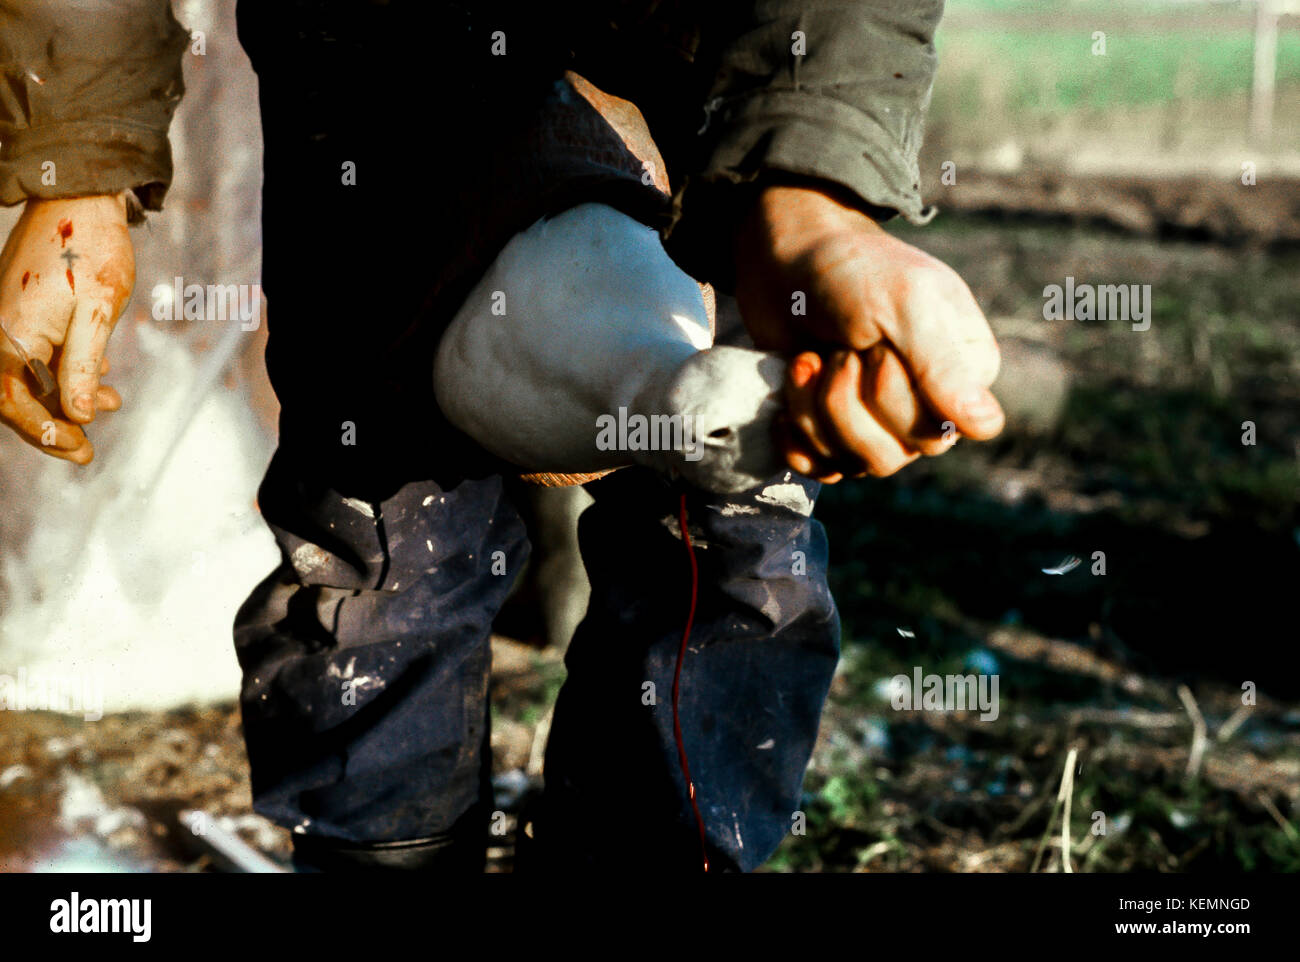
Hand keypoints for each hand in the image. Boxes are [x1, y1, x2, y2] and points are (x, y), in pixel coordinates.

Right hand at [0, 195, 132, 463]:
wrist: (80, 198)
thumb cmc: (91, 249)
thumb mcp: (98, 312)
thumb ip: (83, 366)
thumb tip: (77, 415)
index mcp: (13, 333)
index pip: (16, 401)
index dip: (45, 432)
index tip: (79, 448)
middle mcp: (1, 329)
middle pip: (17, 395)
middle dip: (54, 424)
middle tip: (87, 451)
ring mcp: (8, 318)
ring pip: (30, 375)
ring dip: (66, 396)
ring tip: (112, 403)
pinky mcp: (22, 310)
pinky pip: (36, 352)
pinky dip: (66, 369)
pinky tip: (101, 375)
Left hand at [734, 184, 1002, 481]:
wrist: (785, 258)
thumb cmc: (854, 270)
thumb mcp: (905, 304)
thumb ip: (943, 366)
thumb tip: (986, 428)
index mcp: (963, 373)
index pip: (942, 432)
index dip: (896, 398)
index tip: (876, 348)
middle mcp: (927, 405)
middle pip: (895, 454)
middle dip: (847, 399)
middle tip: (837, 347)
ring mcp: (878, 422)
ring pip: (858, 464)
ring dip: (816, 413)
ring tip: (807, 361)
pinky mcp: (832, 430)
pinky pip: (822, 469)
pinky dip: (796, 437)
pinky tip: (786, 398)